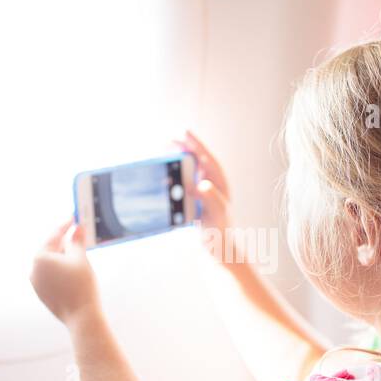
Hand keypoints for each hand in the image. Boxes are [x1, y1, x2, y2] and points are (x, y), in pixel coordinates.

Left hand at [30, 220, 99, 326]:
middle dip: (64, 242)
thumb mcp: (80, 258)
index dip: (65, 226)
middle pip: (50, 250)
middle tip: (76, 233)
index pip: (54, 236)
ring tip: (77, 252)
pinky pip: (50, 276)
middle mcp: (33, 270)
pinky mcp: (42, 294)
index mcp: (40, 258)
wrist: (81, 316)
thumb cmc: (81, 285)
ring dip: (62, 257)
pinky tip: (72, 271)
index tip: (73, 217)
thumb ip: (77, 241)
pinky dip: (60, 270)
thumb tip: (77, 227)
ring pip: (50, 264)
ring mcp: (36, 283)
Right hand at [173, 130, 233, 264]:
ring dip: (176, 159)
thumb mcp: (217, 215)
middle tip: (167, 138)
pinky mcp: (193, 200)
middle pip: (196, 160)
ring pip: (188, 169)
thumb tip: (202, 184)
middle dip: (183, 147)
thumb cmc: (220, 232)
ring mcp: (202, 191)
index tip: (183, 132)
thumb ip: (211, 198)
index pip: (206, 159)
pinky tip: (161, 173)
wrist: (217, 249)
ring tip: (162, 150)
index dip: (195, 144)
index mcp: (219, 183)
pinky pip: (182, 182)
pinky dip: (172, 175)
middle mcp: (211, 184)